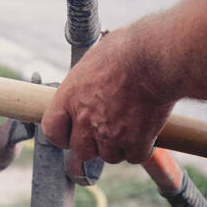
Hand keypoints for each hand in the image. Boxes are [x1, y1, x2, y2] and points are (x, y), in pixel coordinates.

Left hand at [40, 28, 175, 164]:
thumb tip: (88, 80)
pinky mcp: (136, 141)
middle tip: (105, 132)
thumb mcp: (93, 60)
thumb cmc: (126, 50)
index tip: (71, 133)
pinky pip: (134, 156)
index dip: (62, 135)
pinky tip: (146, 134)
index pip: (52, 131)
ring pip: (109, 157)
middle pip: (81, 151)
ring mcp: (110, 133)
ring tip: (129, 128)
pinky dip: (141, 149)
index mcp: (69, 97)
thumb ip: (85, 81)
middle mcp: (85, 120)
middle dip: (92, 145)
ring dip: (118, 147)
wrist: (154, 57)